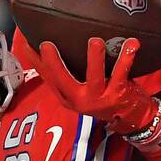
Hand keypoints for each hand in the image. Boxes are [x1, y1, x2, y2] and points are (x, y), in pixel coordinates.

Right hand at [37, 39, 158, 134]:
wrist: (133, 119)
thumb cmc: (107, 97)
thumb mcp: (84, 90)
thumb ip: (74, 74)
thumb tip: (65, 42)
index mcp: (69, 97)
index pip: (49, 78)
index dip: (37, 63)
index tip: (27, 45)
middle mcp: (81, 99)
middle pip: (63, 81)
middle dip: (54, 63)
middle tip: (46, 44)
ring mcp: (99, 98)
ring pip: (94, 77)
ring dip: (94, 58)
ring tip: (94, 41)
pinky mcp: (118, 94)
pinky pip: (120, 74)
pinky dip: (126, 58)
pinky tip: (131, 44)